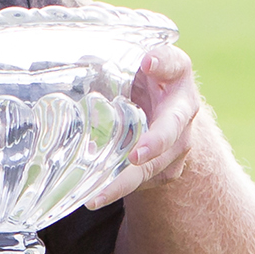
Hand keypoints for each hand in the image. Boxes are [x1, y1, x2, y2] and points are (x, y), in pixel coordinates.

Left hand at [85, 44, 200, 210]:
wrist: (162, 108)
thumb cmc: (140, 78)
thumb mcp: (130, 60)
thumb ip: (111, 56)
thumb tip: (71, 58)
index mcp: (176, 75)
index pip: (173, 63)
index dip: (162, 63)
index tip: (146, 62)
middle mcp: (183, 110)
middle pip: (172, 129)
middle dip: (155, 143)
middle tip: (137, 155)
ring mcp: (178, 142)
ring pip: (155, 165)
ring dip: (127, 180)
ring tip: (97, 196)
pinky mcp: (166, 168)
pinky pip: (143, 181)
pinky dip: (118, 189)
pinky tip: (93, 197)